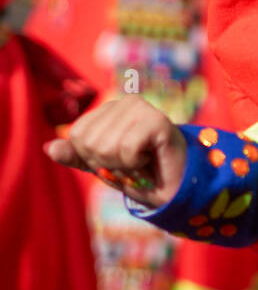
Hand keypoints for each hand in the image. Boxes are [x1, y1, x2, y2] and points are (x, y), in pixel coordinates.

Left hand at [43, 94, 186, 208]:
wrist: (175, 187)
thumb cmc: (140, 172)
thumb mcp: (101, 166)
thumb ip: (76, 156)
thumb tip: (49, 147)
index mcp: (108, 109)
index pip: (77, 135)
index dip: (92, 158)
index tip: (116, 161)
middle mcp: (124, 102)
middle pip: (90, 142)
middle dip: (108, 163)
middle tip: (132, 163)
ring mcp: (142, 108)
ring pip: (107, 146)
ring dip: (124, 165)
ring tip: (142, 161)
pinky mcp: (157, 120)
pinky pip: (127, 148)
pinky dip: (136, 163)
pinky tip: (151, 159)